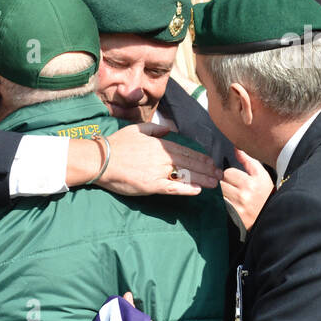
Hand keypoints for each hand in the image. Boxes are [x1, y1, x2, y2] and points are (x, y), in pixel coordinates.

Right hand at [87, 123, 221, 195]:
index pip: (186, 151)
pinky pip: (173, 187)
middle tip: (220, 174)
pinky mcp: (151, 185)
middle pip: (190, 163)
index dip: (200, 157)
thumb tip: (169, 130)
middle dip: (207, 169)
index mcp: (160, 144)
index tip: (211, 161)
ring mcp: (158, 171)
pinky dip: (186, 189)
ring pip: (185, 175)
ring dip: (202, 179)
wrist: (101, 159)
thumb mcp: (137, 129)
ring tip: (215, 183)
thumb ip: (155, 130)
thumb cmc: (117, 144)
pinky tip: (198, 190)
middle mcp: (162, 157)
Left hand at [221, 148, 271, 231]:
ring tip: (232, 196)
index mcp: (254, 180)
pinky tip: (231, 204)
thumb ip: (248, 160)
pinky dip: (223, 203)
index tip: (235, 180)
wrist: (270, 217)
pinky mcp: (234, 215)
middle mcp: (246, 192)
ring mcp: (239, 205)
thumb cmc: (266, 194)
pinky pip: (220, 204)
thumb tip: (236, 148)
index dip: (230, 176)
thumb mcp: (261, 175)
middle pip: (222, 182)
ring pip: (220, 193)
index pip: (229, 172)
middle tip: (232, 188)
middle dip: (225, 184)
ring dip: (223, 193)